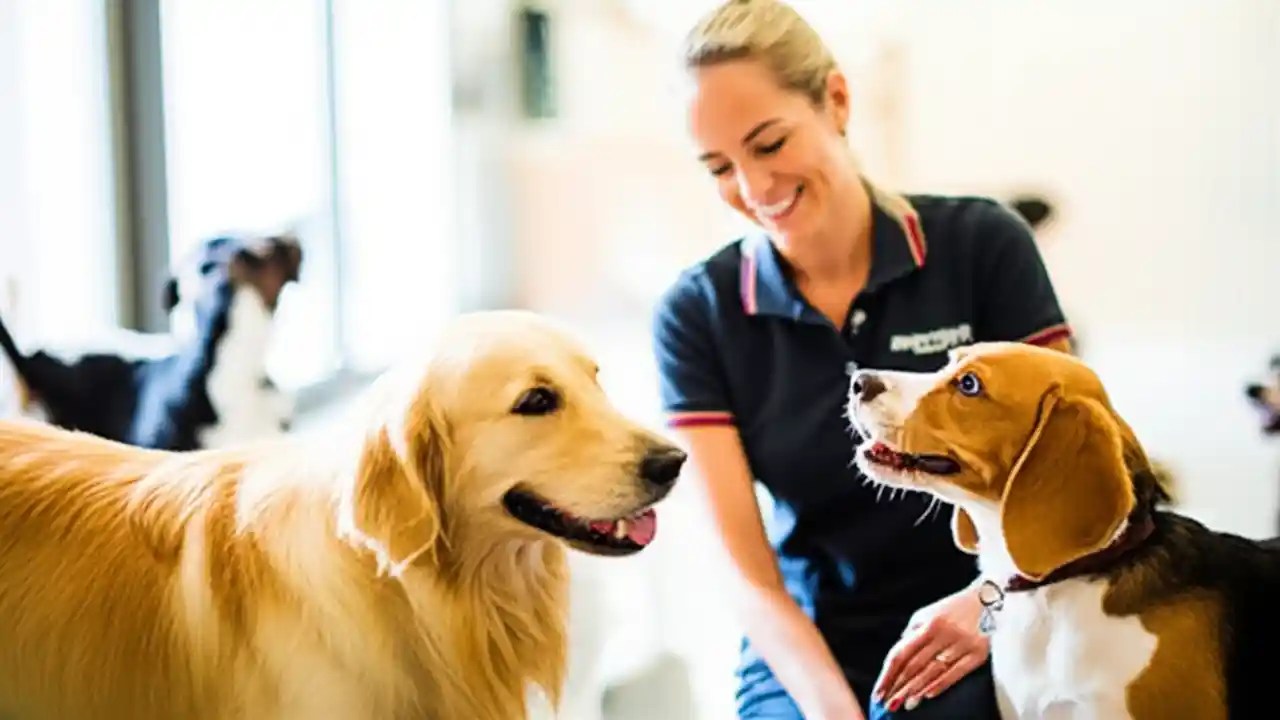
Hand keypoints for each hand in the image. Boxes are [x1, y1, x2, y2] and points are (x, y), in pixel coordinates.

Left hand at [872, 586, 987, 712]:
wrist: (989, 598)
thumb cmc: (953, 608)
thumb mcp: (928, 613)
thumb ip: (912, 632)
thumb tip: (899, 653)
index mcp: (928, 623)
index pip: (902, 653)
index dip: (888, 674)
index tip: (878, 691)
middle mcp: (943, 633)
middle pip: (915, 665)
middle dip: (900, 687)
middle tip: (888, 704)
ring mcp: (961, 644)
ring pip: (934, 670)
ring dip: (917, 690)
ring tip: (905, 704)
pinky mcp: (978, 653)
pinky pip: (957, 673)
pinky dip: (941, 684)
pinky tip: (928, 695)